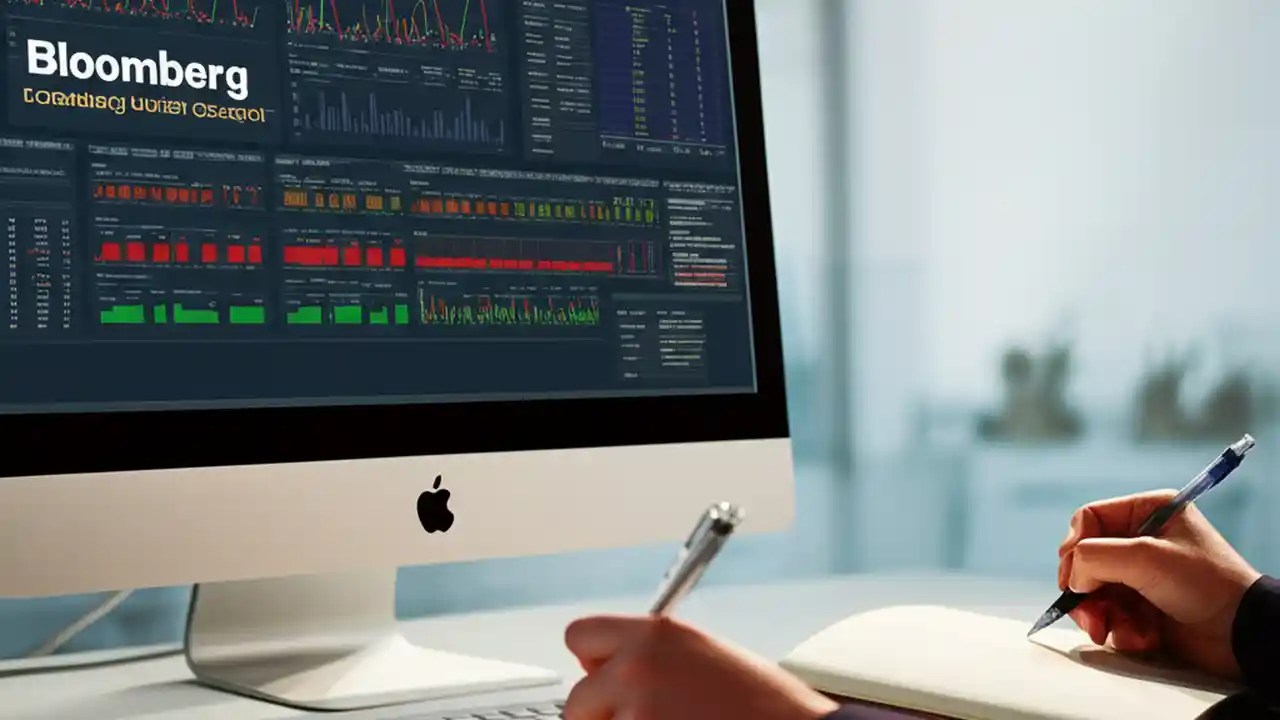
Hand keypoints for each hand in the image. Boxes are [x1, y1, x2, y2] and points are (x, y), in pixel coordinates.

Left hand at [562, 614, 838, 719]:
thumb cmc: (765, 707)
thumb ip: (652, 658)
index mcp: (654, 634)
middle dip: (604, 715)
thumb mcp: (704, 657)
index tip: (607, 681)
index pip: (580, 634)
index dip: (593, 663)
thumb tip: (609, 673)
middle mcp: (635, 667)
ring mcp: (635, 712)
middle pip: (579, 698)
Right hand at [1058, 490, 1261, 678]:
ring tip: (1109, 631)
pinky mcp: (1146, 607)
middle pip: (1087, 559)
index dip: (1074, 545)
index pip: (1090, 519)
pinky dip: (1121, 630)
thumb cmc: (1204, 583)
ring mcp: (1143, 576)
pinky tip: (1141, 638)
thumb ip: (1094, 557)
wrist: (1242, 633)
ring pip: (1096, 592)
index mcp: (1148, 512)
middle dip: (1085, 590)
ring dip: (1100, 615)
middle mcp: (1144, 540)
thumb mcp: (1145, 557)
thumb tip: (1073, 578)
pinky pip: (1113, 616)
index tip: (1071, 575)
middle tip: (1088, 613)